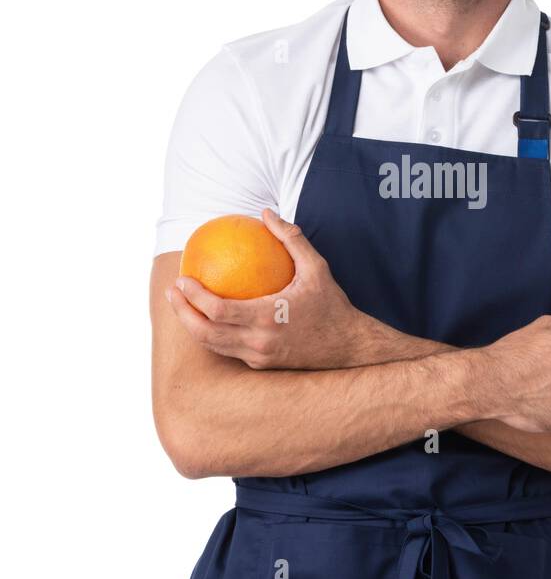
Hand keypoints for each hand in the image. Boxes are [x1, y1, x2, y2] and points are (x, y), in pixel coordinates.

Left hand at [166, 209, 365, 368]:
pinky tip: (206, 317)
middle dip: (182, 312)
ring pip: (212, 345)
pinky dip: (212, 334)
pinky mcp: (261, 364)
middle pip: (205, 333)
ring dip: (192, 325)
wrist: (349, 348)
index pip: (218, 311)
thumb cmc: (333, 305)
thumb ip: (291, 239)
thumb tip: (266, 213)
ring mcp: (258, 357)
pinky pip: (228, 350)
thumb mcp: (317, 268)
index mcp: (268, 318)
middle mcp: (258, 342)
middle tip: (172, 291)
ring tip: (181, 304)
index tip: (182, 279)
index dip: (194, 297)